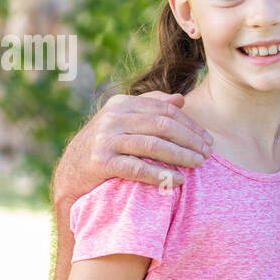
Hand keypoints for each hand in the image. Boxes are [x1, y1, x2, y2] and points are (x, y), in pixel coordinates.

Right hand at [54, 91, 212, 203]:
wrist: (71, 171)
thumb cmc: (106, 144)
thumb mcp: (124, 120)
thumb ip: (150, 107)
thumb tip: (181, 99)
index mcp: (122, 104)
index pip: (166, 110)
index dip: (191, 125)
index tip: (208, 139)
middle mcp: (113, 118)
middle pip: (163, 125)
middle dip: (190, 140)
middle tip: (208, 153)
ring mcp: (106, 139)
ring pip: (154, 145)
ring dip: (181, 156)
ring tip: (198, 164)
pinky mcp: (101, 163)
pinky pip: (138, 168)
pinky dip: (161, 175)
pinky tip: (178, 180)